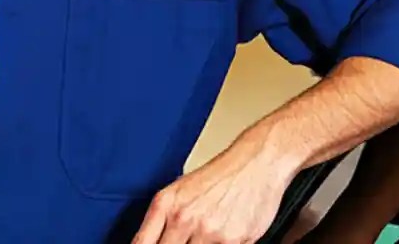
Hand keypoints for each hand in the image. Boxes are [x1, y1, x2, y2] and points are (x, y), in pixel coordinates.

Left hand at [133, 136, 299, 243]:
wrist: (256, 163)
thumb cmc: (219, 176)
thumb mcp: (180, 190)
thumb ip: (163, 220)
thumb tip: (151, 241)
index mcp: (165, 204)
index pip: (142, 242)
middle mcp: (184, 218)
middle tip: (185, 241)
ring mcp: (209, 231)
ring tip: (205, 235)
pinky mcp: (235, 240)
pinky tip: (222, 237)